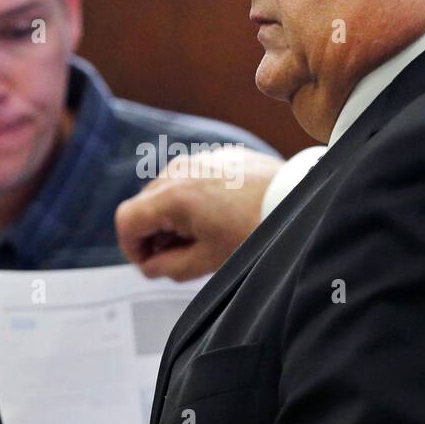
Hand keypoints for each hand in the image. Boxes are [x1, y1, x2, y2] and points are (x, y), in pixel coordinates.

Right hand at [115, 147, 282, 280]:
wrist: (298, 202)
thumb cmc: (257, 230)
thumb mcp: (208, 261)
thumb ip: (168, 268)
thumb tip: (151, 265)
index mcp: (172, 196)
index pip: (126, 220)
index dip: (131, 248)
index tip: (151, 263)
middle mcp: (180, 170)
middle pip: (144, 204)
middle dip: (154, 234)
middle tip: (180, 256)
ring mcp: (199, 158)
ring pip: (167, 190)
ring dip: (173, 215)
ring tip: (204, 237)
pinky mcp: (219, 155)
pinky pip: (192, 177)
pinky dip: (194, 198)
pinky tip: (220, 216)